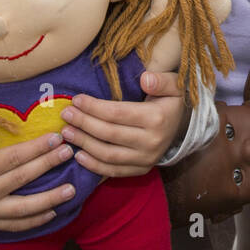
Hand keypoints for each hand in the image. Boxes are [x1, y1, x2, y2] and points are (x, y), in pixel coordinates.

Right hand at [0, 119, 75, 232]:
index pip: (11, 159)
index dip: (35, 149)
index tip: (55, 138)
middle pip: (22, 180)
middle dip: (48, 165)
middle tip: (70, 152)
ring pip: (23, 209)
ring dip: (49, 200)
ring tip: (71, 189)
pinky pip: (13, 226)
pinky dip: (34, 221)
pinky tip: (53, 213)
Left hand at [60, 70, 185, 177]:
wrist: (184, 126)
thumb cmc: (171, 101)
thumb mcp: (174, 85)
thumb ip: (161, 80)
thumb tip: (145, 79)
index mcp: (157, 119)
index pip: (117, 113)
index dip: (94, 107)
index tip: (76, 99)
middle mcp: (152, 142)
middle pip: (109, 134)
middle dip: (83, 123)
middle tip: (65, 114)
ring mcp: (147, 159)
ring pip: (108, 155)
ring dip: (84, 144)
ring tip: (66, 132)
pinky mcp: (142, 170)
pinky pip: (114, 171)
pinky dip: (94, 166)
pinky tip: (78, 155)